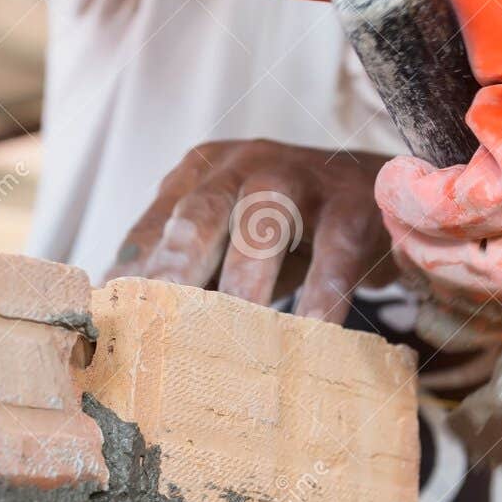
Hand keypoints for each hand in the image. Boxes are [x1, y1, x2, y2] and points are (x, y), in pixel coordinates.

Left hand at [104, 140, 390, 322]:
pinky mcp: (353, 203)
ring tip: (230, 337)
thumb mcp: (232, 241)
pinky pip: (333, 254)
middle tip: (158, 322)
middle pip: (199, 213)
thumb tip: (134, 333)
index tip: (119, 323)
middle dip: (176, 268)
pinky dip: (320, 298)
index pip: (157, 223)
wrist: (382, 189)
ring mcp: (301, 177)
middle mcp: (244, 164)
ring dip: (244, 282)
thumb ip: (191, 274)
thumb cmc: (289, 230)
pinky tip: (309, 336)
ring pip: (264, 223)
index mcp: (202, 171)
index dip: (135, 274)